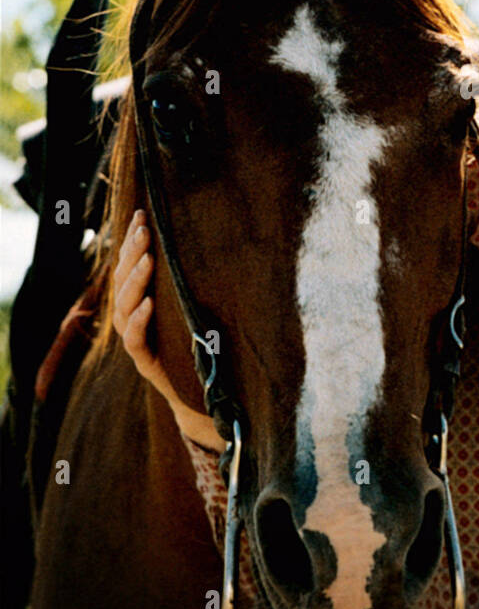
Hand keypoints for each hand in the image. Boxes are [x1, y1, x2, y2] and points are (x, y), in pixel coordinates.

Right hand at [113, 209, 221, 452]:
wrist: (206, 395)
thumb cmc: (206, 344)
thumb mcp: (203, 306)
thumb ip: (200, 281)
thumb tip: (227, 238)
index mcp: (143, 302)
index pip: (130, 266)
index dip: (132, 241)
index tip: (142, 213)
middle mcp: (134, 319)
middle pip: (122, 282)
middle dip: (131, 253)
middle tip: (143, 229)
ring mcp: (137, 342)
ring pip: (123, 307)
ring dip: (134, 280)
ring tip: (147, 259)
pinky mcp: (146, 363)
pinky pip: (135, 340)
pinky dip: (140, 320)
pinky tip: (149, 302)